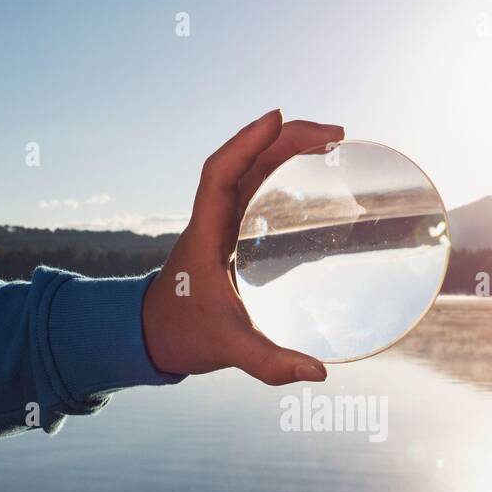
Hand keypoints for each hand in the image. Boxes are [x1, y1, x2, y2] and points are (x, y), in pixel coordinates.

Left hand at [141, 110, 342, 384]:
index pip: (220, 174)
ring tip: (333, 143)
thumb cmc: (184, 336)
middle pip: (246, 162)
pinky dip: (285, 175)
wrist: (156, 336)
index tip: (278, 118)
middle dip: (287, 138)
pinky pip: (259, 191)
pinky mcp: (232, 233)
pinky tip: (317, 181)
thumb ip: (270, 362)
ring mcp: (222, 223)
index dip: (246, 143)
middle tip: (336, 133)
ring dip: (288, 150)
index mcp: (204, 235)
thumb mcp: (228, 349)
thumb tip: (318, 373)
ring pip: (253, 171)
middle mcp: (212, 220)